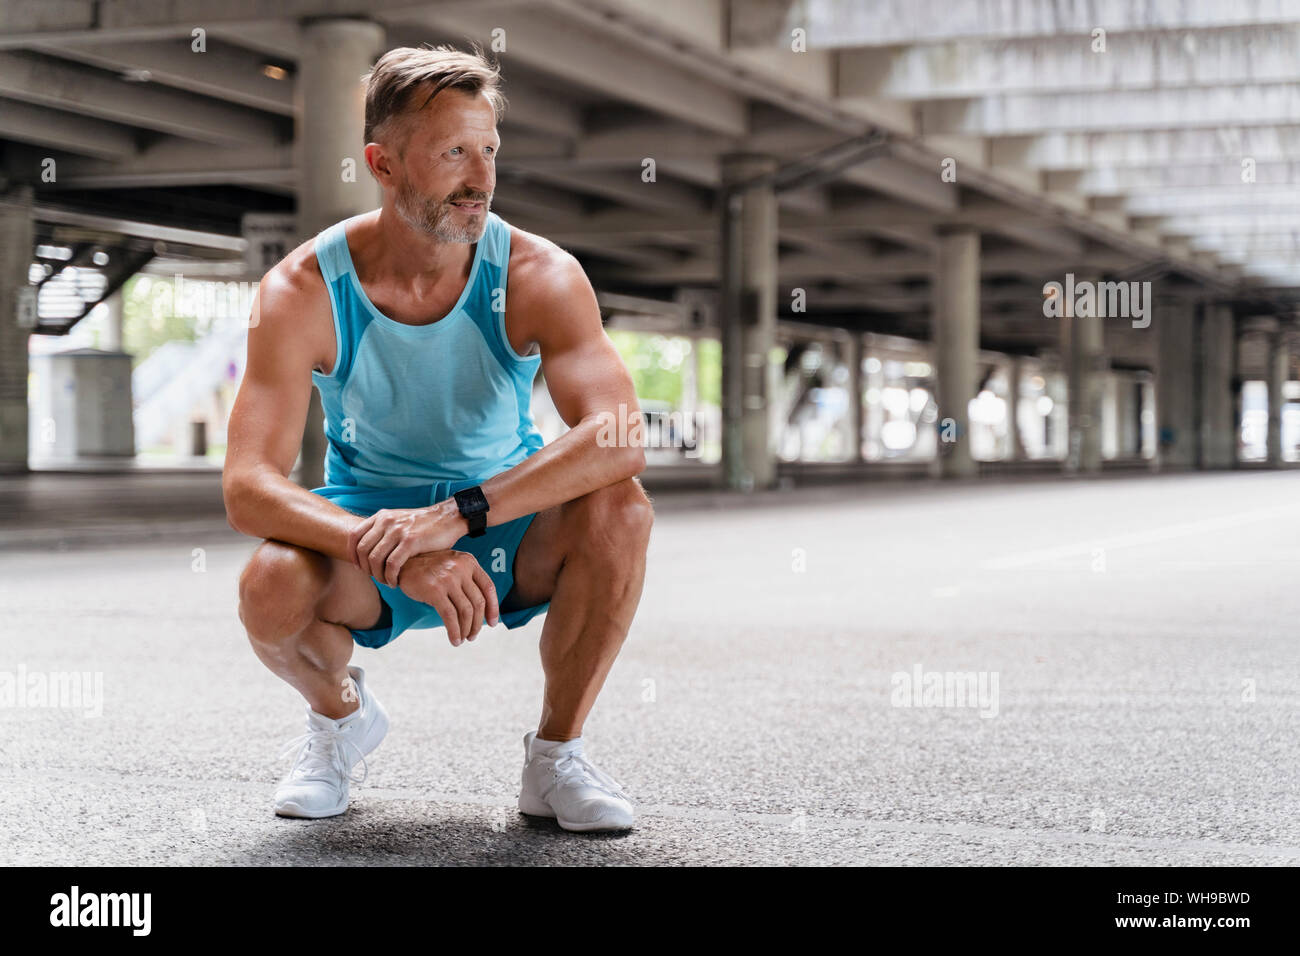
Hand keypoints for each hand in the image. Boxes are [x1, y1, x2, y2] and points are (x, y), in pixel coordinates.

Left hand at [349, 499, 467, 586]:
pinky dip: (390, 576)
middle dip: (365, 568)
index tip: (359, 567)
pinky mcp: (410, 541)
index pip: (354, 536)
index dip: (352, 555)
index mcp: (381, 516)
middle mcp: (386, 521)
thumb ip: (384, 530)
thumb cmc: (425, 524)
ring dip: (378, 575)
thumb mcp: (399, 520)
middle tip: (375, 577)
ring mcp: (398, 530)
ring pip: (375, 559)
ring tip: (386, 582)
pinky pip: (392, 564)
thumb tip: (368, 549)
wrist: (449, 518)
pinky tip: (395, 582)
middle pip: (362, 550)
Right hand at [396, 550, 499, 645]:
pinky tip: (454, 640)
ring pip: (466, 611)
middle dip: (477, 623)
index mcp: (469, 561)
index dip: (493, 608)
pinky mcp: (435, 590)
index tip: (493, 623)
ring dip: (466, 629)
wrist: (400, 564)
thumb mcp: (451, 565)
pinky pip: (450, 616)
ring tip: (463, 639)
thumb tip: (482, 609)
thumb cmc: (428, 568)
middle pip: (478, 602)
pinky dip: (454, 631)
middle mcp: (461, 568)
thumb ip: (466, 579)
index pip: (488, 588)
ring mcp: (448, 578)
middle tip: (473, 635)